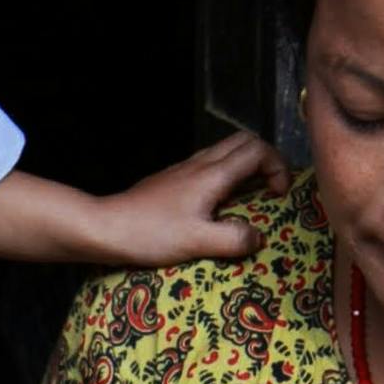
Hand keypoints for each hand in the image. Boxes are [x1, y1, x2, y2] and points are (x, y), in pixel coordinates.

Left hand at [77, 130, 275, 268]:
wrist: (106, 227)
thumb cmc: (150, 234)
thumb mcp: (197, 242)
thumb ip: (234, 239)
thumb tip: (258, 237)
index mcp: (212, 175)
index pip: (258, 149)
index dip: (277, 167)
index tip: (277, 195)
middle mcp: (200, 164)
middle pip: (244, 141)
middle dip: (266, 161)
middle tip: (269, 192)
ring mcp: (185, 169)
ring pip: (226, 151)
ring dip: (245, 168)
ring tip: (249, 201)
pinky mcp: (173, 180)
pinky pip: (209, 165)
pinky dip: (225, 176)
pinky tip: (218, 206)